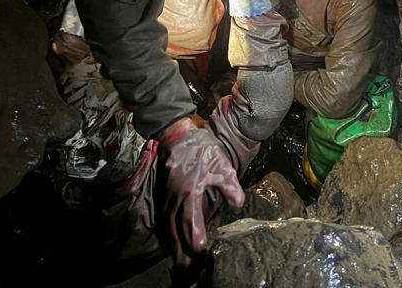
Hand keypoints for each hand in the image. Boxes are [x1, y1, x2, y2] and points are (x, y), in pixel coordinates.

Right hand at [158, 116, 243, 263]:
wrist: (178, 135)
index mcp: (189, 191)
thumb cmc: (201, 150)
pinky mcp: (164, 193)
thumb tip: (238, 205)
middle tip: (187, 265)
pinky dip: (167, 231)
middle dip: (181, 247)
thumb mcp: (222, 166)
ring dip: (173, 242)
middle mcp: (175, 197)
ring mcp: (167, 196)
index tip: (200, 248)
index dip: (194, 234)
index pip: (190, 219)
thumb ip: (230, 187)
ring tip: (178, 258)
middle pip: (175, 228)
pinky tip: (171, 238)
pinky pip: (164, 217)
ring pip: (168, 224)